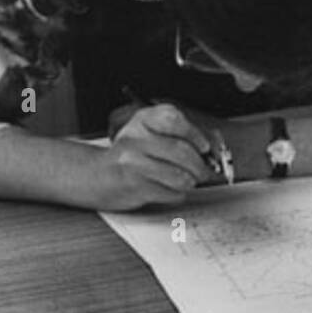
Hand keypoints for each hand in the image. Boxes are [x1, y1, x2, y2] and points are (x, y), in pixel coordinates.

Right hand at [88, 103, 213, 209]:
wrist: (98, 175)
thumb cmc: (132, 154)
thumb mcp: (151, 134)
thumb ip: (181, 135)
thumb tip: (214, 146)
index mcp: (143, 120)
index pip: (174, 120)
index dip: (195, 134)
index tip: (204, 146)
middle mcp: (135, 138)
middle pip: (181, 151)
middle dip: (200, 165)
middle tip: (205, 170)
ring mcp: (133, 163)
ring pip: (180, 176)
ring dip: (190, 181)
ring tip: (187, 179)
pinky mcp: (134, 186)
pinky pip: (171, 192)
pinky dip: (177, 193)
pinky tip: (169, 187)